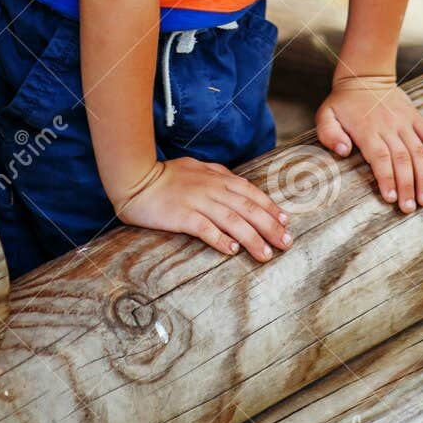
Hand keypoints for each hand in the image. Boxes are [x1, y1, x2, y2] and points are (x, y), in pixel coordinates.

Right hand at [113, 157, 293, 262]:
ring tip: (266, 254)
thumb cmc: (166, 176)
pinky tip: (231, 251)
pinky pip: (205, 228)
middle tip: (286, 243)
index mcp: (217, 177)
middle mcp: (211, 189)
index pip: (250, 193)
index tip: (285, 222)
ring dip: (252, 238)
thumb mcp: (196, 168)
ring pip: (232, 220)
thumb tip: (238, 186)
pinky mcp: (181, 216)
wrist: (136, 179)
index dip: (270, 208)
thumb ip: (218, 175)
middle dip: (270, 227)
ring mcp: (197, 202)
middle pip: (247, 208)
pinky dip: (220, 239)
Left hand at [315, 76, 422, 213]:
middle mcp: (389, 126)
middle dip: (407, 186)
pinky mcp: (416, 117)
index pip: (380, 158)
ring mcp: (405, 122)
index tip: (390, 199)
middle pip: (402, 159)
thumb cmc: (343, 102)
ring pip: (419, 152)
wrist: (365, 76)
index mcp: (367, 129)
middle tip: (410, 208)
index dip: (387, 179)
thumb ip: (329, 134)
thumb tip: (344, 152)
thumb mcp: (326, 115)